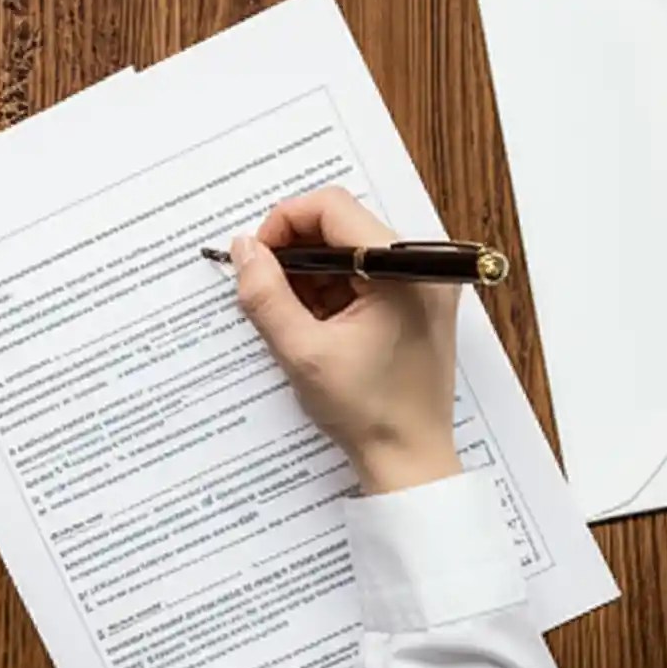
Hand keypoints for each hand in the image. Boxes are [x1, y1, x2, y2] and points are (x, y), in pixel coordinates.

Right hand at [232, 187, 461, 493]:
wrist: (410, 459)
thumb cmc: (367, 412)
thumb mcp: (302, 352)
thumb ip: (266, 294)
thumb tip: (243, 249)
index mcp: (402, 270)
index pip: (332, 208)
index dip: (284, 223)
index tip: (256, 258)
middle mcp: (421, 266)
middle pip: (342, 224)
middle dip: (295, 252)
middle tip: (266, 289)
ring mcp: (423, 284)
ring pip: (350, 249)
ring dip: (312, 274)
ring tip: (293, 318)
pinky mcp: (418, 302)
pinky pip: (365, 274)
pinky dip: (332, 290)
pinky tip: (315, 325)